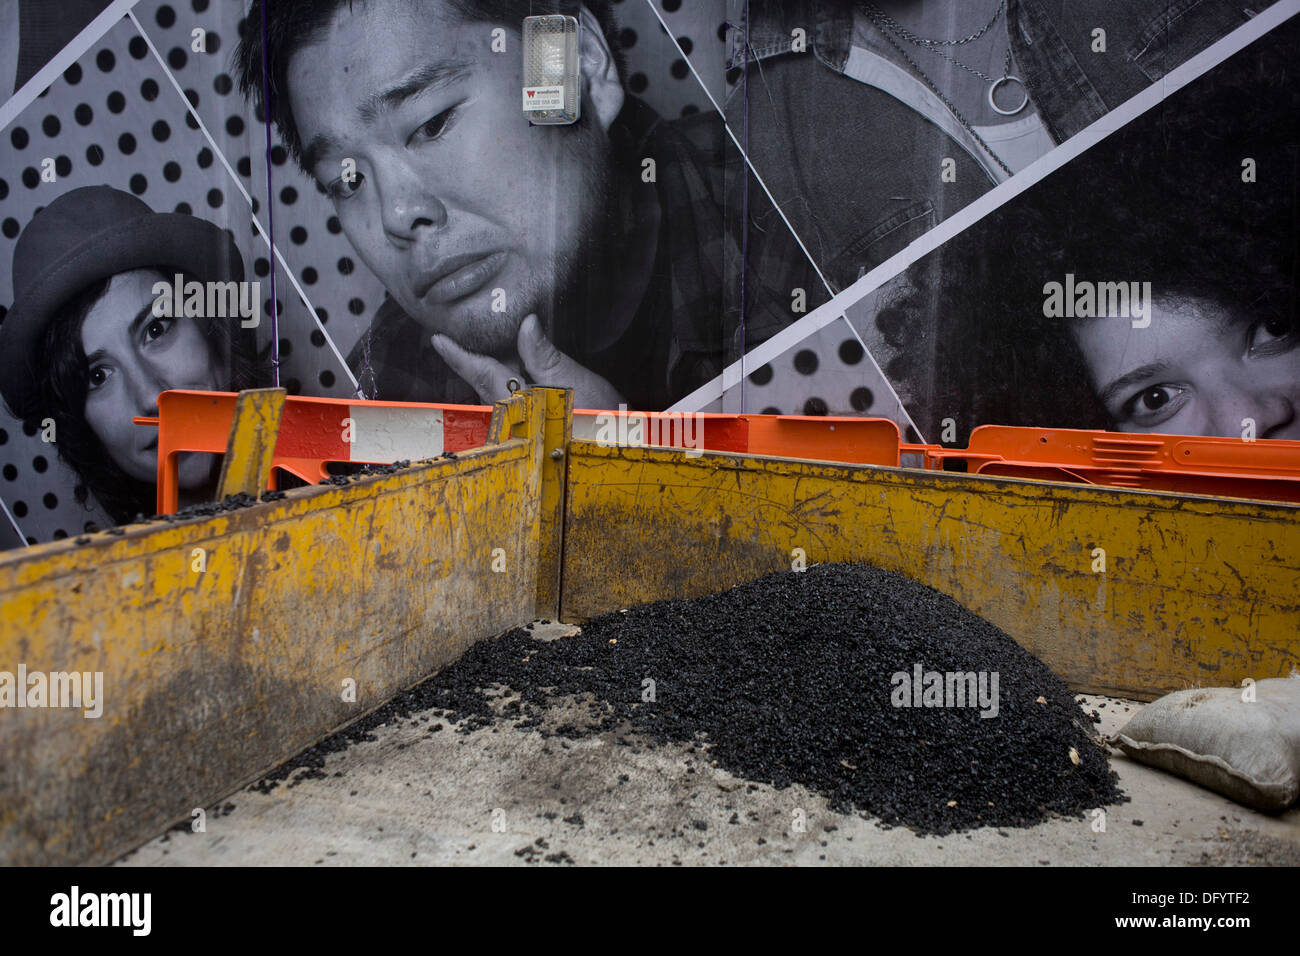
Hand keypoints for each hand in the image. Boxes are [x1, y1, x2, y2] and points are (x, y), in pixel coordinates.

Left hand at [430, 314, 625, 408]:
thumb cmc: (597, 419)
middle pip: (486, 382)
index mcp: (517, 403)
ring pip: (500, 391)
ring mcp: (525, 423)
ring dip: (493, 369)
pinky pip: (516, 398)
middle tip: (458, 335)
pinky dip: (511, 380)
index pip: (480, 372)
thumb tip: (527, 325)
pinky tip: (518, 368)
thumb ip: (545, 355)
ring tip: (487, 346)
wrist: (618, 446)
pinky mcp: (537, 425)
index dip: (458, 355)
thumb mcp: (573, 382)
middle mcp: (515, 416)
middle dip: (474, 360)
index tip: (438, 340)